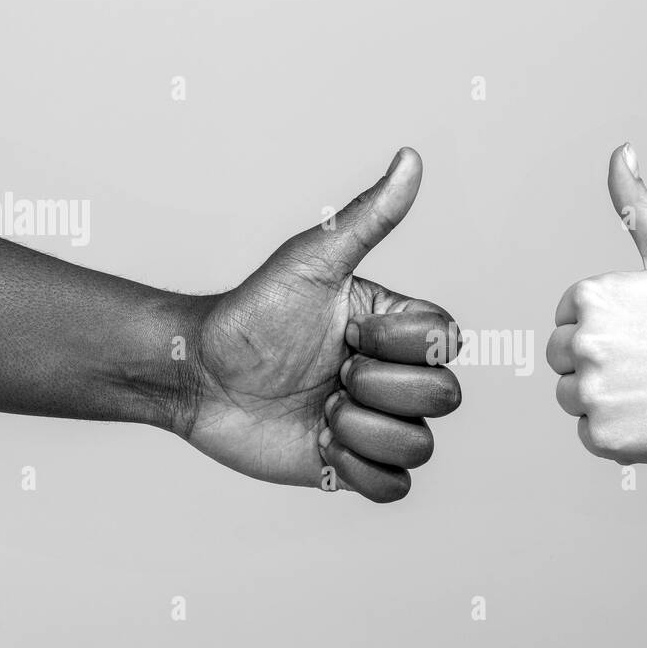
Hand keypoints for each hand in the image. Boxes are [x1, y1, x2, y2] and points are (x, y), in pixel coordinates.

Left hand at [181, 148, 460, 501]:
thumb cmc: (251, 311)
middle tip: (330, 374)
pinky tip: (321, 443)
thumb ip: (370, 217)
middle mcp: (397, 376)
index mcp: (399, 328)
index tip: (346, 332)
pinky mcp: (355, 468)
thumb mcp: (312, 261)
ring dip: (363, 432)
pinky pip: (393, 488)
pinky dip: (359, 470)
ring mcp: (378, 424)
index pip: (447, 345)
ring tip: (322, 411)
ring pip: (419, 447)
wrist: (199, 375)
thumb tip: (410, 158)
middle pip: (442, 398)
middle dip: (378, 389)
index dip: (397, 346)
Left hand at [545, 144, 646, 464]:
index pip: (567, 316)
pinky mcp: (602, 435)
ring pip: (568, 395)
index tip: (644, 331)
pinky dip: (615, 429)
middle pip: (561, 355)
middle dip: (597, 359)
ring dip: (602, 395)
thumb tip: (621, 150)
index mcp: (592, 297)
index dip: (605, 324)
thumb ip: (636, 205)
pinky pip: (586, 430)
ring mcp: (592, 392)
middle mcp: (585, 342)